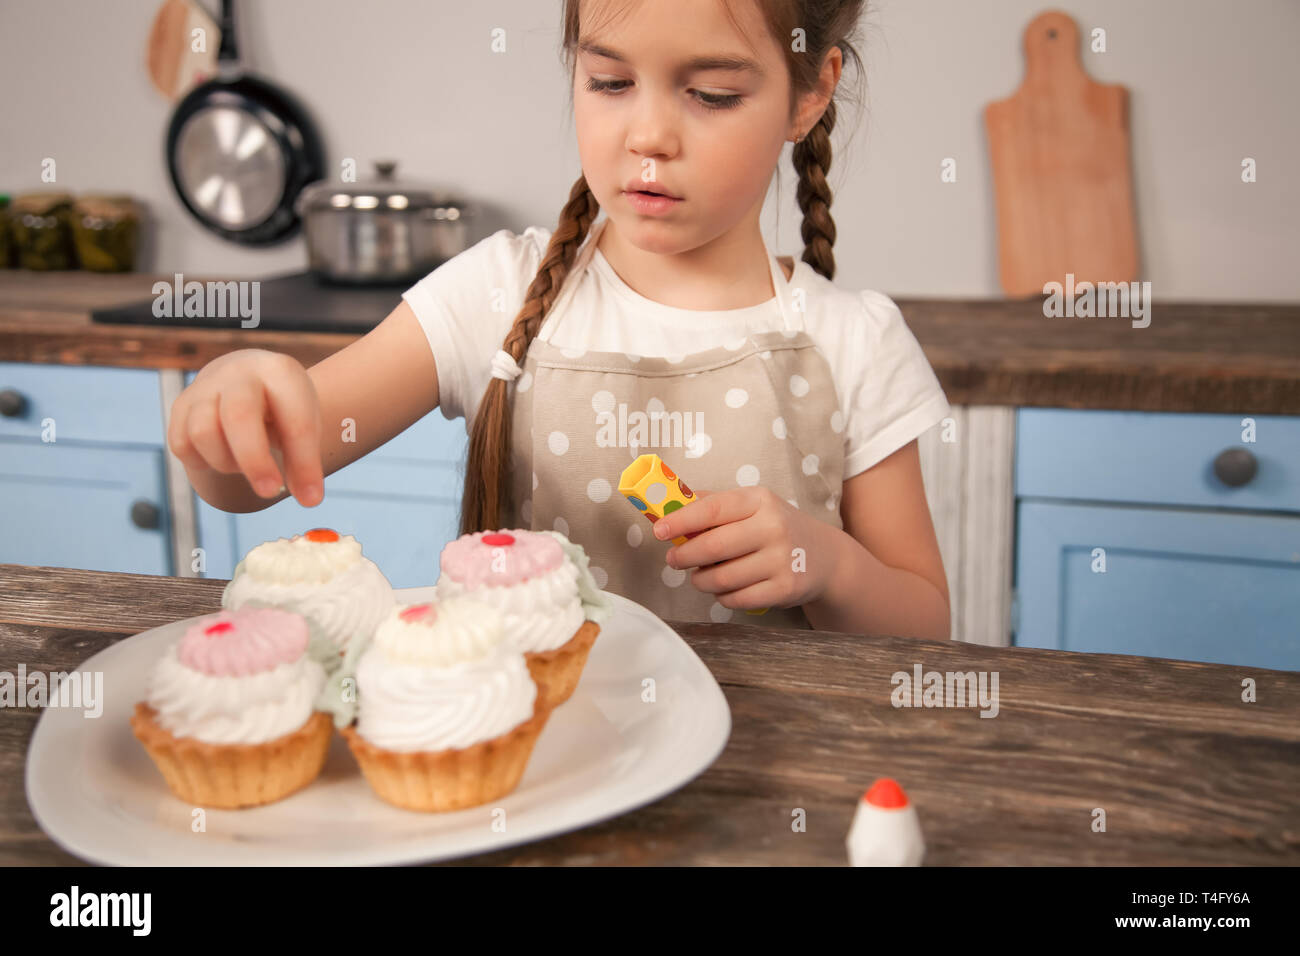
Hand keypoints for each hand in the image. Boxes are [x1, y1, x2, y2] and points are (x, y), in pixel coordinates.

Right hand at [168, 349, 324, 506]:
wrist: (244, 379)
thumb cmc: (281, 409)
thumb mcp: (302, 425)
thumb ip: (303, 462)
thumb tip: (309, 500)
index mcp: (280, 373)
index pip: (294, 421)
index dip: (303, 463)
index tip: (310, 498)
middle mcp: (238, 373)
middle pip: (238, 417)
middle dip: (255, 462)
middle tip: (270, 492)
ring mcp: (204, 387)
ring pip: (203, 432)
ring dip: (226, 462)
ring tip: (243, 462)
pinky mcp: (180, 405)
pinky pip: (182, 445)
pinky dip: (202, 462)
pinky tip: (222, 455)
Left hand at [653, 486, 840, 611]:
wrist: (825, 557)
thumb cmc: (776, 528)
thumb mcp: (752, 506)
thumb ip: (713, 505)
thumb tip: (668, 506)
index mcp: (759, 501)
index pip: (713, 509)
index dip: (681, 521)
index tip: (659, 530)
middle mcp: (773, 527)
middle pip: (713, 547)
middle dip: (684, 556)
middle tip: (673, 559)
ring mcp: (781, 560)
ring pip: (722, 578)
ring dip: (701, 581)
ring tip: (699, 577)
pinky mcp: (785, 589)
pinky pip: (737, 599)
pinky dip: (722, 597)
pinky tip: (723, 589)